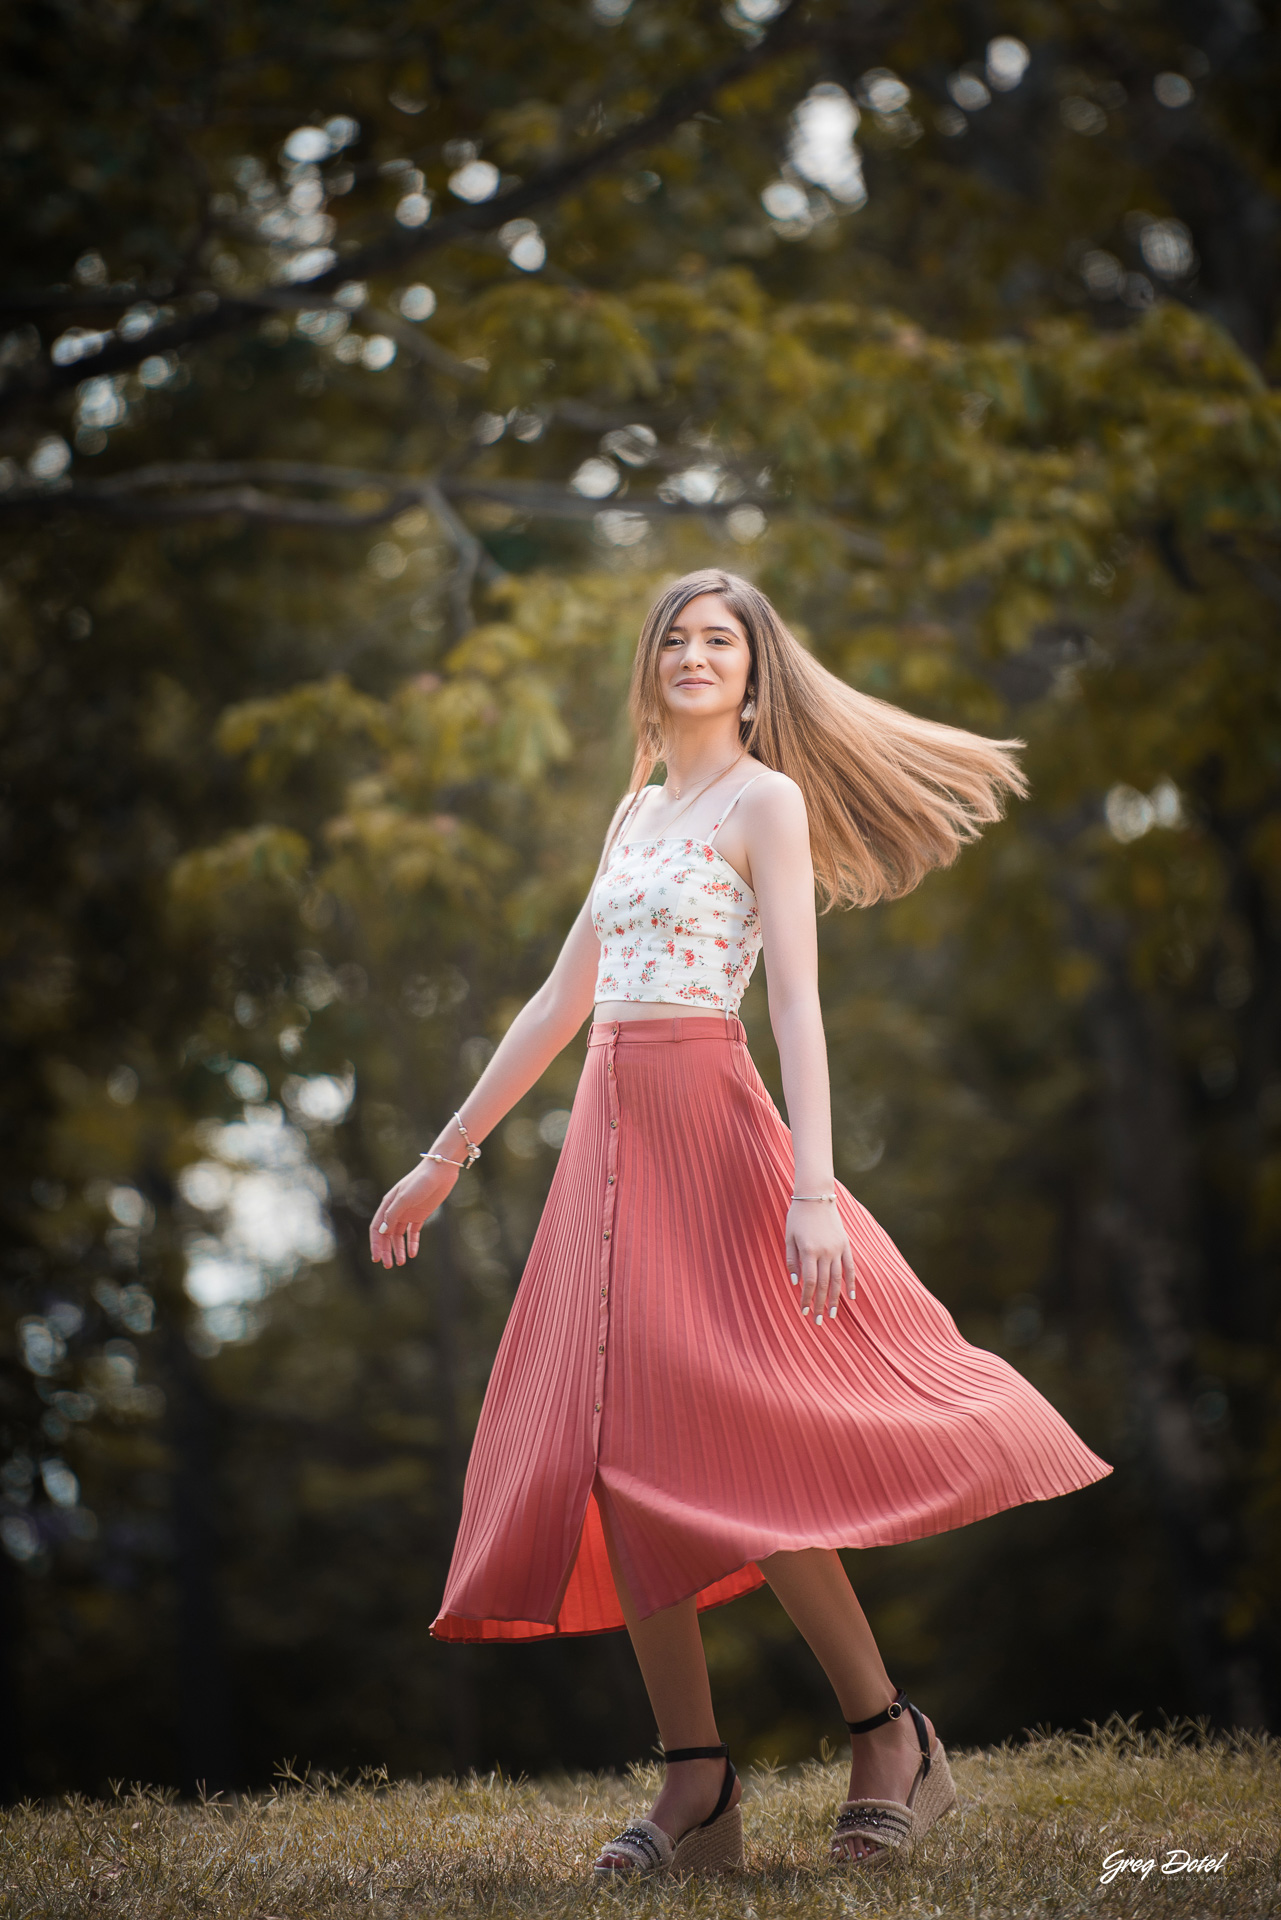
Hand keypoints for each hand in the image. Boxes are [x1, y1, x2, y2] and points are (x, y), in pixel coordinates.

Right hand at [369, 1158, 458, 1266]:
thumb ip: (393, 1214)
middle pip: (387, 1235)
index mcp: (388, 1205)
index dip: (375, 1244)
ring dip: (398, 1249)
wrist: (441, 1171)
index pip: (377, 1228)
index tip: (376, 1258)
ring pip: (399, 1236)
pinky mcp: (421, 1215)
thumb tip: (382, 1231)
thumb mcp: (405, 1198)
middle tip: (388, 1265)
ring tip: (401, 1262)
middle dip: (386, 1250)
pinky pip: (413, 1233)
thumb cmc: (421, 1181)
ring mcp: (408, 1213)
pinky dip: (412, 1243)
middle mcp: (396, 1210)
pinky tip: (412, 1254)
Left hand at [786, 1198, 856, 1324]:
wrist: (816, 1195)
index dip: (806, 1298)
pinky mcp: (845, 1244)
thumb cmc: (797, 1217)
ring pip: (838, 1279)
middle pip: (824, 1284)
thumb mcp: (789, 1237)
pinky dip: (851, 1283)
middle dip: (820, 1304)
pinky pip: (850, 1267)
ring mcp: (838, 1249)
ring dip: (835, 1299)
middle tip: (818, 1321)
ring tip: (833, 1315)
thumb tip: (795, 1282)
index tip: (803, 1312)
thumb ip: (792, 1260)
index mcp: (809, 1251)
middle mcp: (825, 1252)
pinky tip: (850, 1297)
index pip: (809, 1282)